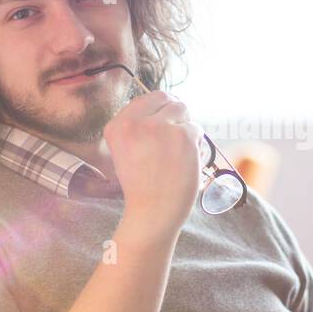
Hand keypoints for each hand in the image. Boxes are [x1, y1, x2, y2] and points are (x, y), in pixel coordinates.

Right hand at [104, 89, 203, 239]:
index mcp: (116, 126)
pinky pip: (196, 128)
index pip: (144, 98)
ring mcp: (160, 127)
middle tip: (177, 133)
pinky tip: (185, 161)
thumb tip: (165, 104)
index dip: (158, 108)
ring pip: (183, 110)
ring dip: (185, 127)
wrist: (152, 213)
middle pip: (165, 98)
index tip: (164, 121)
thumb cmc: (142, 186)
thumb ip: (138, 127)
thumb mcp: (124, 152)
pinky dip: (195, 144)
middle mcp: (135, 123)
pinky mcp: (183, 135)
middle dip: (174, 113)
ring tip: (178, 152)